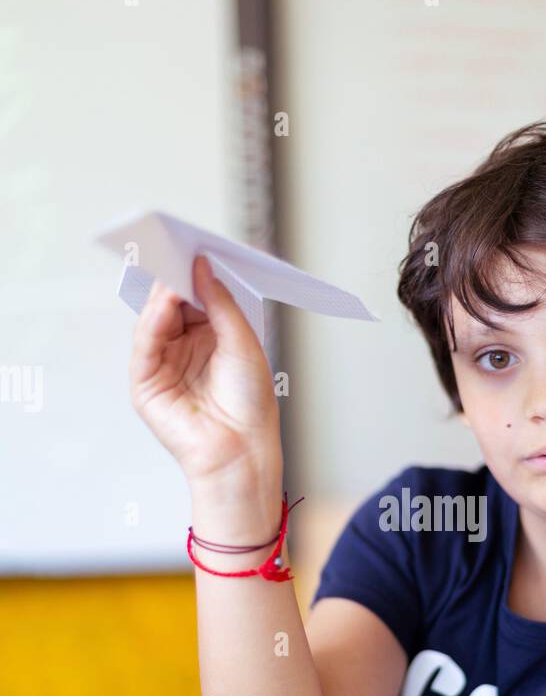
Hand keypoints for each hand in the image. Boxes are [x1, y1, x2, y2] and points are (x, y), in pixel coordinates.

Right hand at [129, 255, 282, 485]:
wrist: (241, 451)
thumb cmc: (249, 404)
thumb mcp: (243, 342)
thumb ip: (220, 303)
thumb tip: (201, 266)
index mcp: (211, 336)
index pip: (196, 296)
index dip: (194, 272)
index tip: (195, 244)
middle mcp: (185, 347)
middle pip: (172, 304)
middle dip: (173, 276)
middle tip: (174, 244)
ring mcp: (164, 363)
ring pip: (155, 319)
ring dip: (161, 293)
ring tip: (169, 267)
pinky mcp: (146, 382)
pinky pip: (145, 344)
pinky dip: (152, 320)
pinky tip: (163, 302)